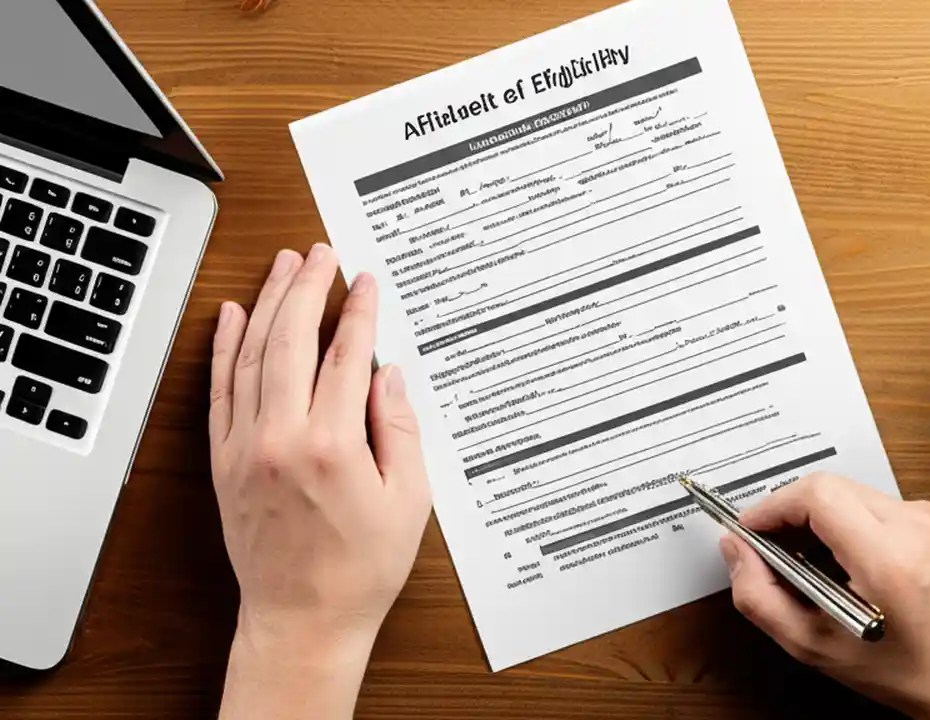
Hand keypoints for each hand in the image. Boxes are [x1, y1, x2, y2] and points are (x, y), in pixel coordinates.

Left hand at [209, 246, 431, 718]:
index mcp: (331, 445)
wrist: (303, 619)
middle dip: (306, 289)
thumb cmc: (361, 567)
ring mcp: (244, 447)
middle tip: (320, 254)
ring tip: (282, 266)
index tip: (367, 282)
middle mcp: (280, 438)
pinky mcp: (223, 462)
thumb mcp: (408, 499)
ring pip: (250, 356)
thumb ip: (398, 428)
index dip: (359, 313)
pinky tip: (229, 315)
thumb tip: (387, 374)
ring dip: (265, 305)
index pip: (345, 357)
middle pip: (290, 341)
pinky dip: (222, 348)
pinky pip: (219, 390)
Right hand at [720, 474, 929, 719]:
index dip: (773, 506)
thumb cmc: (907, 670)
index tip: (751, 531)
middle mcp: (912, 525)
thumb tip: (736, 551)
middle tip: (771, 552)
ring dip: (815, 520)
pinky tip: (840, 564)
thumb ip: (761, 598)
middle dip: (789, 513)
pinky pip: (869, 503)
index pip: (816, 495)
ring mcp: (926, 516)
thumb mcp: (815, 647)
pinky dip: (842, 524)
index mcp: (887, 557)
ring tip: (808, 566)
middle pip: (827, 487)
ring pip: (846, 492)